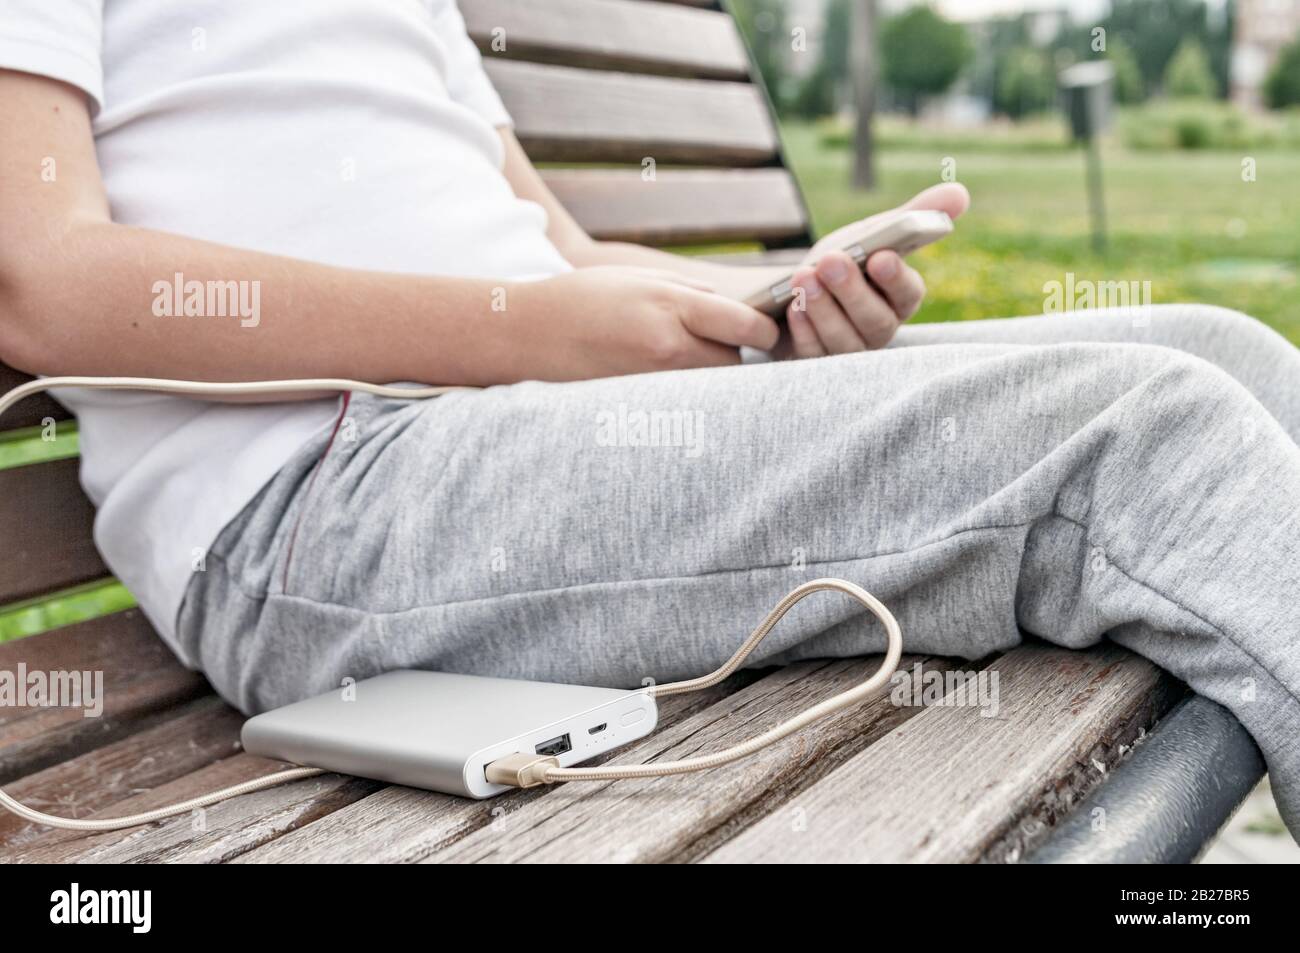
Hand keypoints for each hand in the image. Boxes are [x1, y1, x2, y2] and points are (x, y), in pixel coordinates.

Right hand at [511, 266, 778, 379]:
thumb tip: (737, 310)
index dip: (766, 329)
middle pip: (735, 365)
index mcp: (671, 307)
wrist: (527, 334)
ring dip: (712, 378)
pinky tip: (670, 382)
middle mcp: (667, 349)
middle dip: (738, 356)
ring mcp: (654, 384)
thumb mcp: (642, 277)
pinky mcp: (640, 406)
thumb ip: (693, 293)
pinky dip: (686, 395)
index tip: (765, 330)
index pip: (747, 327)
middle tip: (728, 347)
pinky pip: (682, 404)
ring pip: (710, 389)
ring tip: (693, 362)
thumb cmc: (584, 298)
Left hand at [777, 183, 968, 358]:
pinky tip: (793, 309)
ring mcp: (848, 351)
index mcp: (899, 298)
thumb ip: (912, 217)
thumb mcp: (871, 235)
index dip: (896, 278)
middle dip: (852, 291)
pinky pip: (814, 356)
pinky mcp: (816, 363)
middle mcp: (878, 330)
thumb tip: (960, 191)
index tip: (880, 257)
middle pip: (875, 321)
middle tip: (830, 261)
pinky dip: (804, 332)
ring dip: (824, 309)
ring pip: (844, 342)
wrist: (792, 290)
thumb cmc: (843, 261)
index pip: (908, 295)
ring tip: (802, 278)